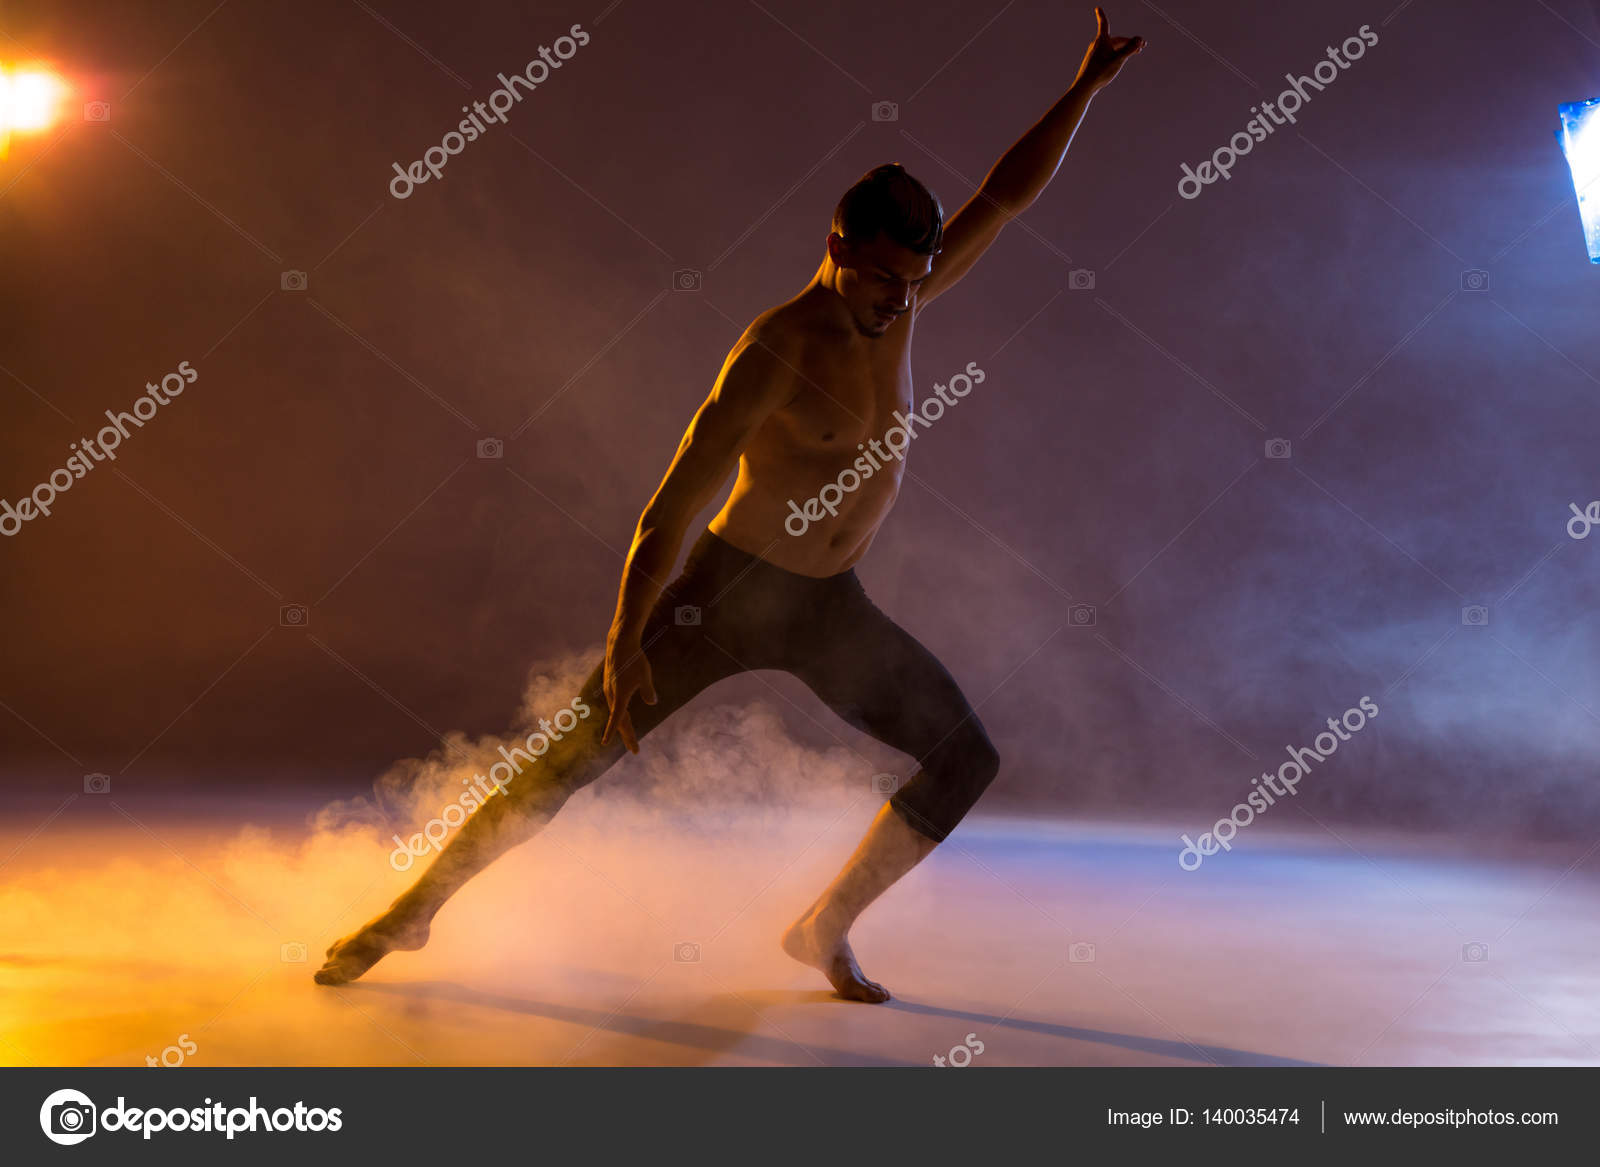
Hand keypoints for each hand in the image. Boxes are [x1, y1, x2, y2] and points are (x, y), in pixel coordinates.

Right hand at [601, 633, 656, 753]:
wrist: (620, 644)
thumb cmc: (634, 659)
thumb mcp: (645, 675)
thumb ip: (648, 690)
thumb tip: (653, 702)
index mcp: (619, 696)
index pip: (616, 719)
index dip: (612, 733)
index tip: (604, 744)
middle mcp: (611, 696)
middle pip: (619, 721)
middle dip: (628, 736)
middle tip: (636, 750)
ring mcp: (609, 691)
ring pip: (616, 713)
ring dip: (623, 727)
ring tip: (631, 738)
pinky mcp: (610, 686)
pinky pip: (615, 705)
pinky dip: (620, 716)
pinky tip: (623, 717)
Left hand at [1075, 6, 1144, 90]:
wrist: (1085, 86)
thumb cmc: (1101, 71)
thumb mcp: (1118, 59)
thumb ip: (1129, 49)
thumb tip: (1139, 39)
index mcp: (1102, 40)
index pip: (1104, 23)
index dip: (1101, 15)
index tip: (1097, 8)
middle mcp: (1097, 44)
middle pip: (1116, 40)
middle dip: (1129, 41)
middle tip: (1142, 46)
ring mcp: (1095, 53)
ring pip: (1113, 47)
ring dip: (1125, 48)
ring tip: (1136, 52)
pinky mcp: (1094, 62)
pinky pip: (1108, 54)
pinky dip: (1117, 54)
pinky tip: (1122, 60)